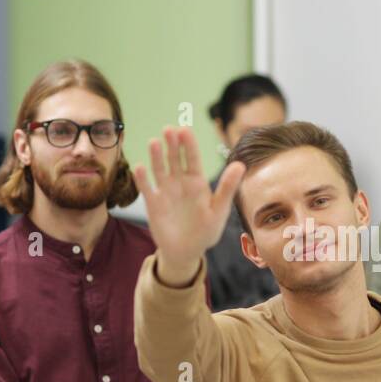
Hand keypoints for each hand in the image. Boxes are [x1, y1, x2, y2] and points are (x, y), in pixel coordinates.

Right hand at [133, 126, 244, 285]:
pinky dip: (142, 179)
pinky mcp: (153, 204)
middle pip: (175, 159)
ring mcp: (165, 192)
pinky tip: (140, 167)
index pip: (193, 159)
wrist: (186, 252)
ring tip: (154, 142)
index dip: (189, 145)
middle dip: (172, 144)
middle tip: (169, 129)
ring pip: (159, 169)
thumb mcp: (219, 210)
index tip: (185, 130)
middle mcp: (180, 183)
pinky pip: (147, 189)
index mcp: (197, 182)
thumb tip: (240, 164)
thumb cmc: (206, 231)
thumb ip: (228, 187)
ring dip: (156, 156)